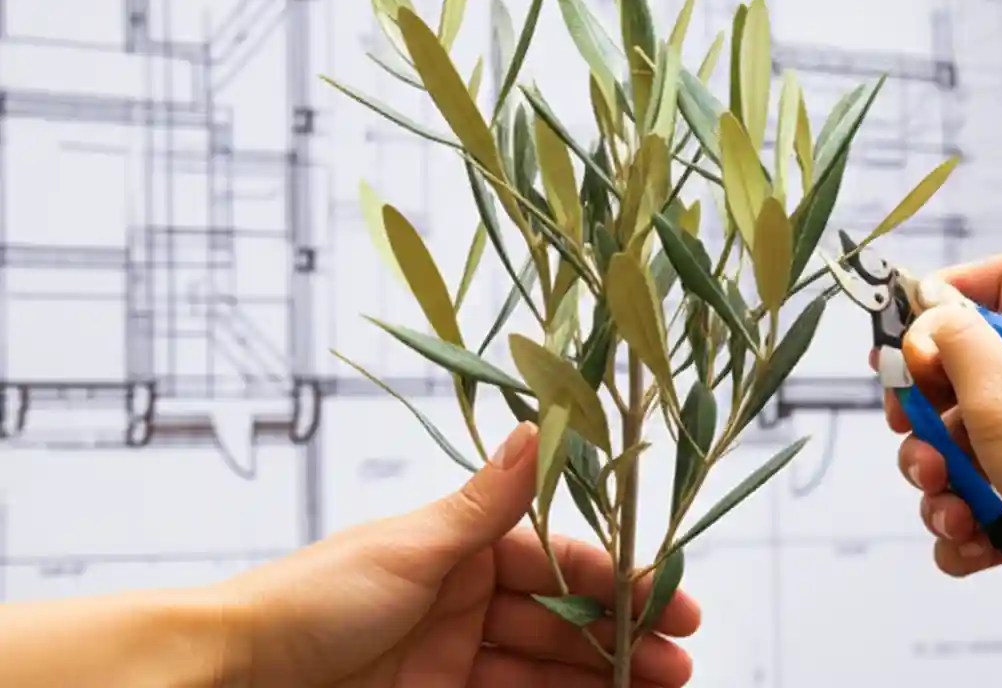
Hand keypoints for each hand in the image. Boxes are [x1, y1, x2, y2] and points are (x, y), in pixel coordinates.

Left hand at [216, 422, 698, 686]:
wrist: (236, 675)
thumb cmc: (313, 596)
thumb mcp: (412, 546)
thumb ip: (488, 501)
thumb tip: (540, 423)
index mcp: (459, 543)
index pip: (555, 556)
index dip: (614, 577)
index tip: (669, 598)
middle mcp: (464, 593)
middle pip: (561, 613)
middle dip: (622, 632)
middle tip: (681, 656)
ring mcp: (454, 650)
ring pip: (548, 661)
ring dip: (605, 672)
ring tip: (666, 685)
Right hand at [876, 253, 1001, 608]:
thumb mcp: (1000, 386)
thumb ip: (951, 343)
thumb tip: (930, 318)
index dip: (953, 289)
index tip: (908, 323)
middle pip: (961, 375)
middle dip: (922, 412)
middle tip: (906, 426)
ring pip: (962, 449)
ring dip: (938, 481)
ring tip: (952, 509)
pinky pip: (982, 506)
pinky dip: (966, 527)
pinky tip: (972, 542)